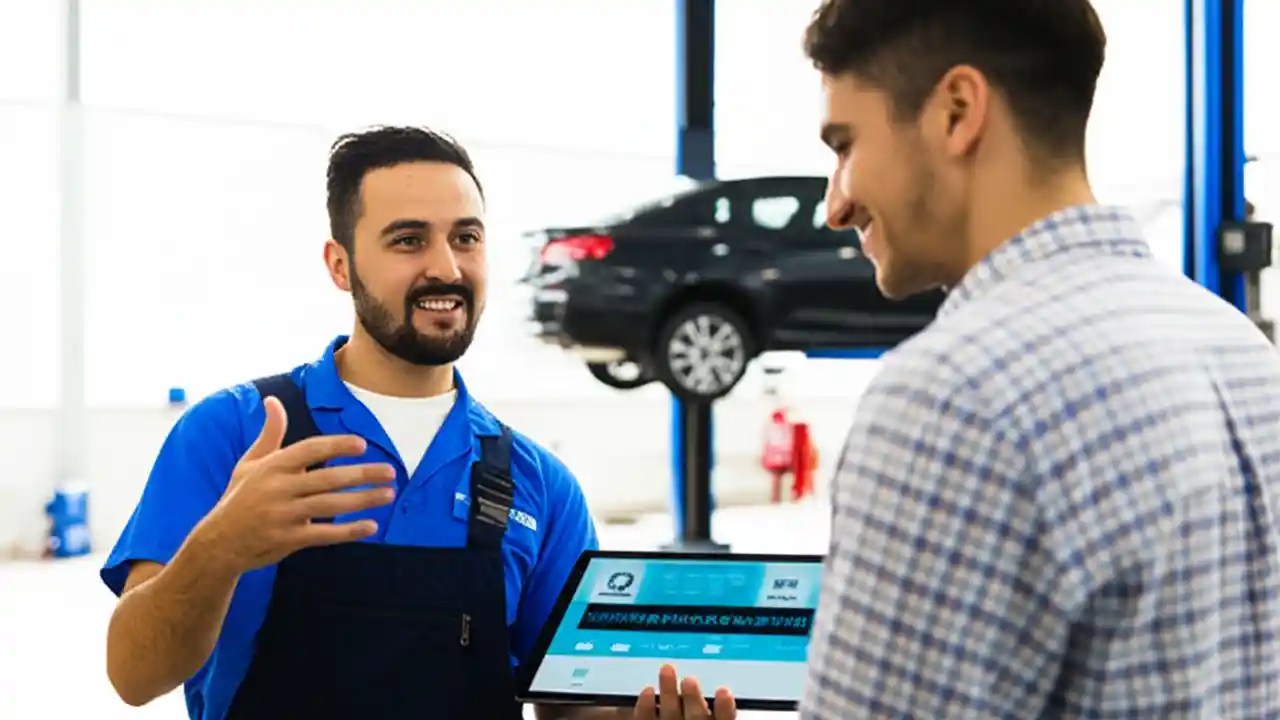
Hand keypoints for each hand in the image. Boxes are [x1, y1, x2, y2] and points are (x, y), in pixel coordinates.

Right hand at [195, 395, 396, 573]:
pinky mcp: (288, 540)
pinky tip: (371, 526)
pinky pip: (325, 535)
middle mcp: (278, 489)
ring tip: (388, 494)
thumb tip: (272, 400)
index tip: (362, 444)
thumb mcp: (249, 463)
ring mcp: (284, 516)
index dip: (337, 445)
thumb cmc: (239, 497)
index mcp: (272, 466)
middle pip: (328, 479)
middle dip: (362, 474)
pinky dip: (349, 531)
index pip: (310, 450)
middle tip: (390, 471)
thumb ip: (270, 433)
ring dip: (363, 500)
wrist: (218, 543)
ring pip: (331, 506)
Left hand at [621, 664, 735, 719]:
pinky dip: (646, 707)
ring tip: (667, 669)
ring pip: (670, 714)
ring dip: (668, 693)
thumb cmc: (689, 716)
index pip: (725, 719)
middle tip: (689, 680)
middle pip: (696, 717)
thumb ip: (718, 709)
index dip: (725, 707)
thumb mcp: (709, 714)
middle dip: (692, 698)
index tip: (723, 691)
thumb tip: (722, 688)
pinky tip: (648, 691)